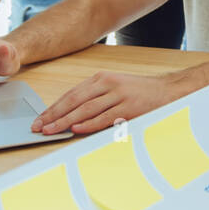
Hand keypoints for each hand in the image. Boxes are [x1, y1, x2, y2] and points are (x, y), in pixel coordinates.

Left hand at [31, 70, 184, 134]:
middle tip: (39, 127)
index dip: (53, 107)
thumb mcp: (115, 88)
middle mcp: (108, 84)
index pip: (71, 94)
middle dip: (54, 115)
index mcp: (102, 78)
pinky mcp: (128, 107)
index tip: (40, 119)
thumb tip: (70, 115)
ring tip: (51, 130)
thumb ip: (95, 98)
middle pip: (74, 101)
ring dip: (65, 121)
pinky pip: (104, 117)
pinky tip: (76, 129)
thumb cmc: (141, 92)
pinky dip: (88, 123)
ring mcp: (118, 95)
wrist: (169, 90)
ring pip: (85, 109)